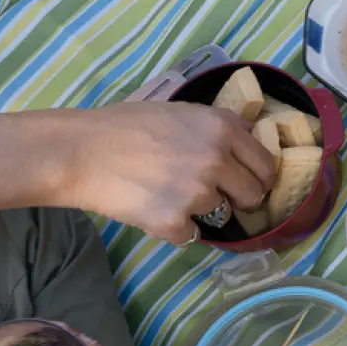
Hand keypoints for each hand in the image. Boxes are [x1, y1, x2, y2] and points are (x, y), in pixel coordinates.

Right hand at [74, 102, 277, 243]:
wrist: (80, 151)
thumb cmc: (124, 126)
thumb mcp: (180, 110)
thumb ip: (218, 124)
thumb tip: (250, 132)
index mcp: (221, 129)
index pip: (266, 165)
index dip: (258, 176)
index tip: (248, 183)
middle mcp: (216, 161)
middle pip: (253, 195)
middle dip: (238, 198)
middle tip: (212, 195)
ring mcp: (197, 194)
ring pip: (220, 215)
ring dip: (201, 211)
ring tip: (168, 193)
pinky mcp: (174, 222)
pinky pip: (190, 235)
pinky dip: (174, 229)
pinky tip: (152, 209)